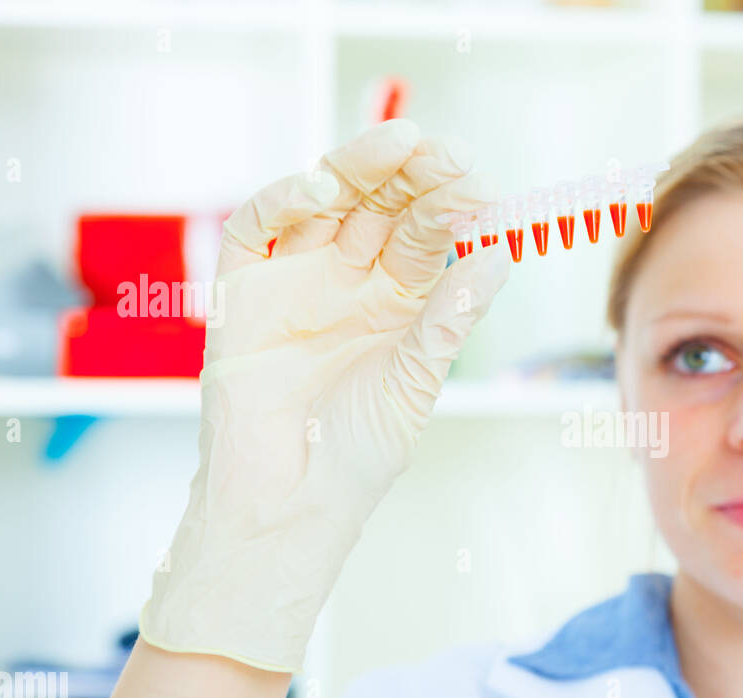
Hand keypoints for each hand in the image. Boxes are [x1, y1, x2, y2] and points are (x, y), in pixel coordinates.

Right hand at [138, 120, 510, 672]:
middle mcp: (347, 281)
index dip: (454, 207)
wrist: (288, 507)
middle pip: (380, 206)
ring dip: (360, 168)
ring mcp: (296, 280)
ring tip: (401, 146)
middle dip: (413, 176)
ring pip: (326, 202)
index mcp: (397, 301)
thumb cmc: (354, 456)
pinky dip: (285, 200)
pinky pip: (257, 228)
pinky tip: (326, 188)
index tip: (484, 186)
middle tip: (446, 153)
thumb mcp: (416, 380)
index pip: (427, 235)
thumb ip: (450, 317)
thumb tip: (500, 256)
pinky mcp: (243, 291)